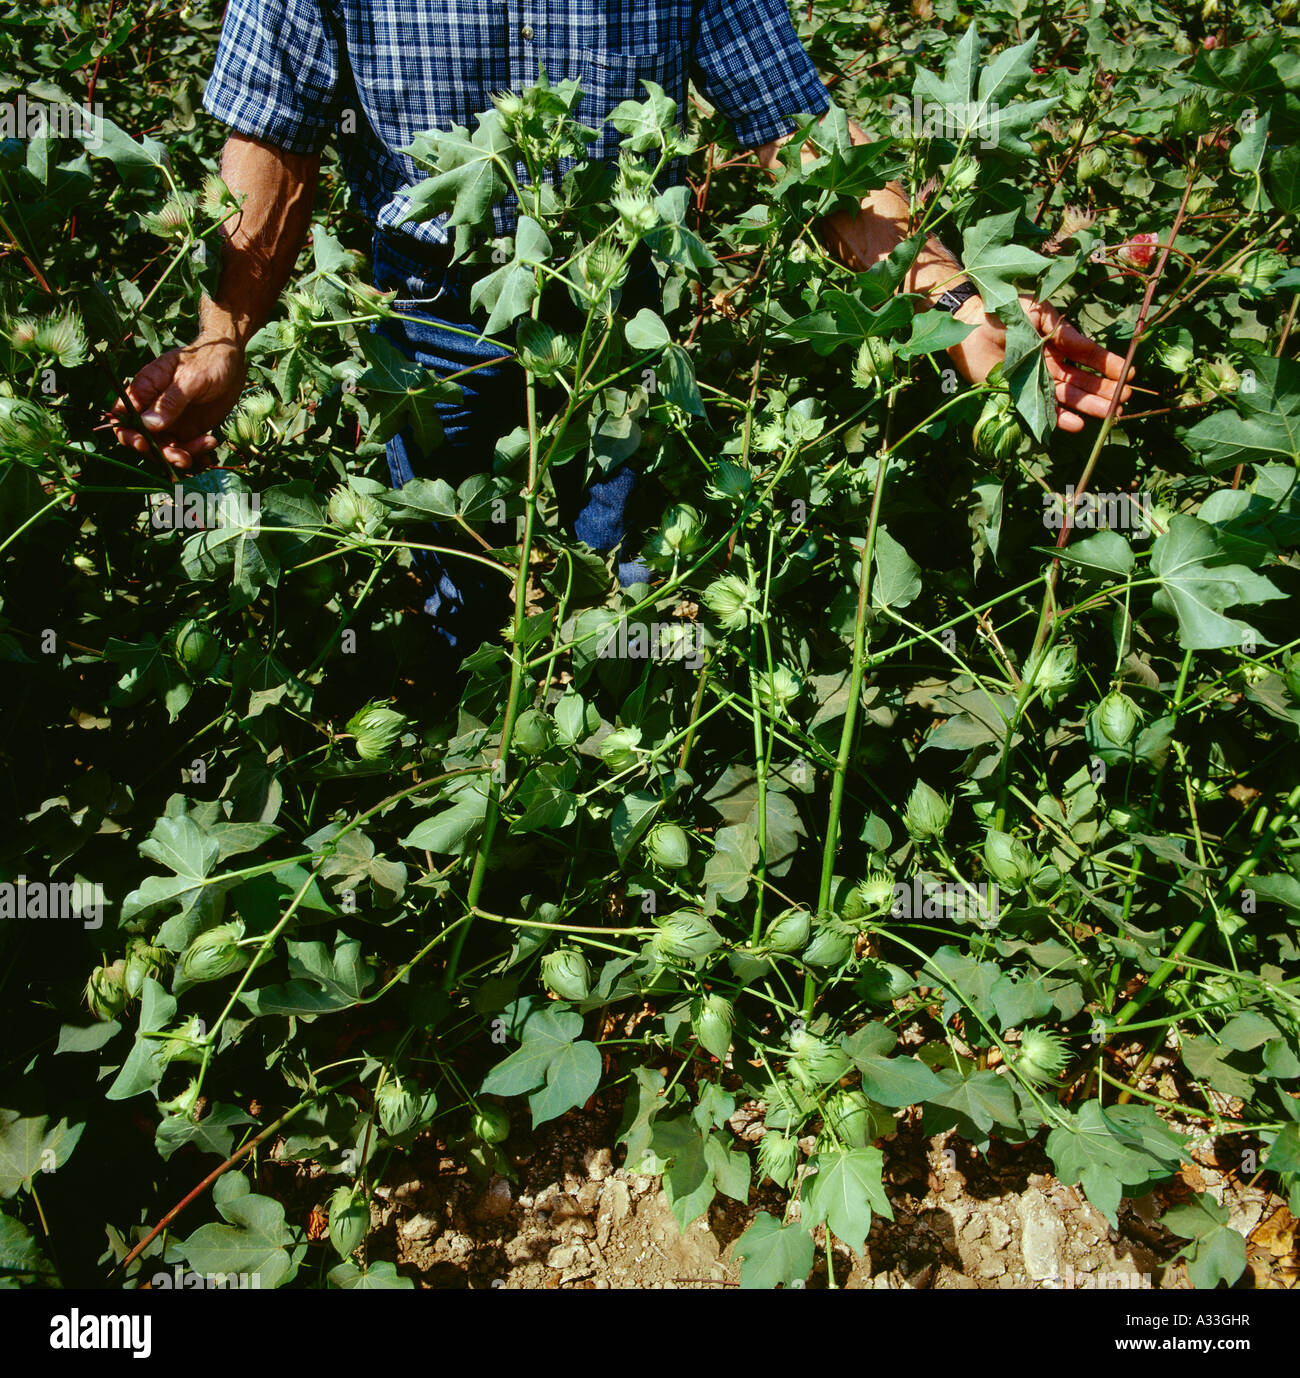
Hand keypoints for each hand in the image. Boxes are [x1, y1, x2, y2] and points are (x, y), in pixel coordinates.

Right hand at [110, 336, 246, 469]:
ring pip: (166, 447)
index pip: (123, 415)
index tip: (144, 444)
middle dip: (161, 452)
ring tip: (207, 445)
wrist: (233, 360)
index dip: (128, 434)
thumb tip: (146, 424)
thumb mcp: (190, 379)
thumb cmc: (208, 361)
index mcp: (145, 389)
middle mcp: (153, 407)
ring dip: (183, 455)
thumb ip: (170, 402)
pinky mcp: (189, 428)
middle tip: (183, 458)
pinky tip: (210, 455)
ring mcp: (171, 420)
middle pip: (145, 438)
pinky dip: (197, 456)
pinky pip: (186, 448)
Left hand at [945, 293, 1132, 433]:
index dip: (1108, 365)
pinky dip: (1058, 418)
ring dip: (1088, 406)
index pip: (1088, 356)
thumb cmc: (1003, 311)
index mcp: (1058, 342)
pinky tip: (1077, 424)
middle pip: (1081, 380)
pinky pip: (1041, 409)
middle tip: (1124, 399)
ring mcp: (1035, 381)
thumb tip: (1085, 345)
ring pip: (1067, 397)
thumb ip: (1061, 329)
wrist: (969, 323)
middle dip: (1104, 390)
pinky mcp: (1017, 395)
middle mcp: (1050, 364)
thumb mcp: (1038, 312)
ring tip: (1110, 413)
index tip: (1128, 372)